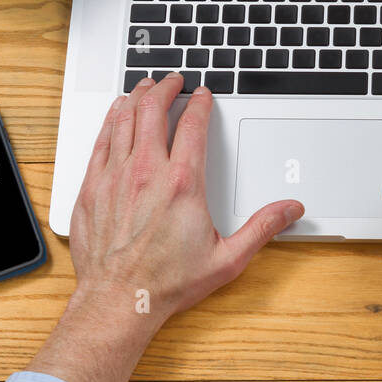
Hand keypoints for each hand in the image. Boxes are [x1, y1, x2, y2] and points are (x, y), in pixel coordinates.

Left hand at [69, 73, 302, 323]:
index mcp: (183, 183)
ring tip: (144, 87)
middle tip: (172, 81)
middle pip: (153, 110)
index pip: (192, 125)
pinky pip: (100, 141)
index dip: (199, 104)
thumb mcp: (228, 258)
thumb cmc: (167, 282)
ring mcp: (115, 177)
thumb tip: (290, 210)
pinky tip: (116, 114)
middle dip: (165, 89)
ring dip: (136, 98)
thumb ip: (262, 228)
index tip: (203, 96)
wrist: (119, 300)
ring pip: (124, 119)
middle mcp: (147, 172)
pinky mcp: (92, 188)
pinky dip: (110, 121)